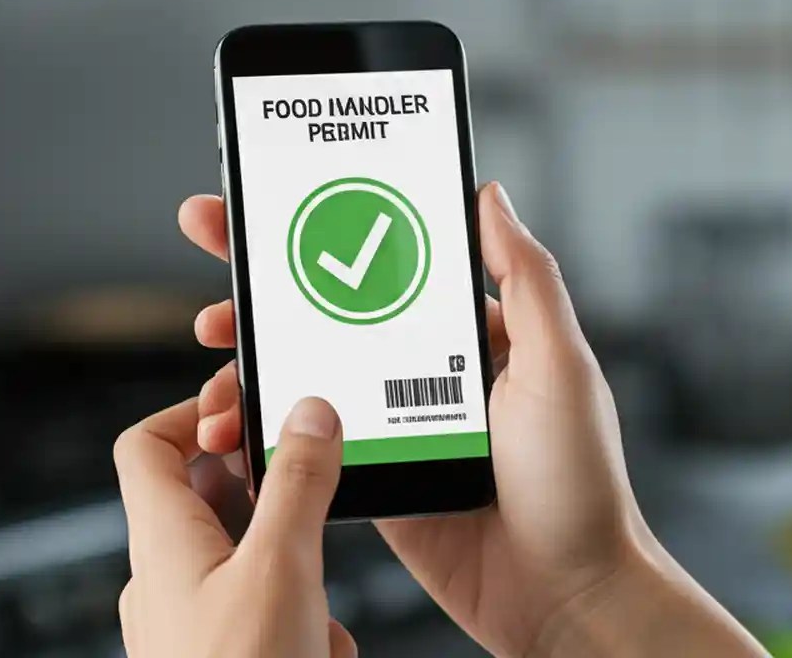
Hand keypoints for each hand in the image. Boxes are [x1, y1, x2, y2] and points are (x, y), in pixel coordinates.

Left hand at [114, 396, 356, 657]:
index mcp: (163, 542)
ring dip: (291, 568)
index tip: (245, 410)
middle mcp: (162, 581)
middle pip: (203, 500)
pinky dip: (294, 621)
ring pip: (241, 563)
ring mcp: (183, 625)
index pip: (146, 446)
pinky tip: (320, 646)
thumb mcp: (281, 569)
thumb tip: (309, 415)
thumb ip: (297, 486)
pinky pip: (254, 615)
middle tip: (307, 485)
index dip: (192, 414)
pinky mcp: (212, 656)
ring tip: (324, 591)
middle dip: (267, 492)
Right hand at [180, 182, 764, 656]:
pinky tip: (232, 430)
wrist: (563, 594)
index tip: (267, 202)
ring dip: (248, 365)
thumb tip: (489, 197)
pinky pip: (302, 442)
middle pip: (324, 310)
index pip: (382, 261)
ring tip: (216, 375)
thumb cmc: (580, 484)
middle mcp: (422, 370)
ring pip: (300, 376)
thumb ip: (525, 280)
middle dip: (260, 283)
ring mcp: (391, 422)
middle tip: (211, 257)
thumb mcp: (560, 365)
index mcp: (466, 333)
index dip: (323, 230)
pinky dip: (259, 431)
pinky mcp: (370, 474)